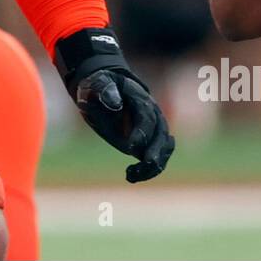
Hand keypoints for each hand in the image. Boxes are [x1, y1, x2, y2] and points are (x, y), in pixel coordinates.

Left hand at [53, 28, 174, 182]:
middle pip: (161, 135)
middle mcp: (152, 114)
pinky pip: (157, 157)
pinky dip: (149, 169)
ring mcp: (153, 129)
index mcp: (140, 99)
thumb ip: (105, 91)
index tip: (129, 148)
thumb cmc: (99, 85)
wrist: (105, 88)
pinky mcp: (148, 141)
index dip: (141, 133)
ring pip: (163, 149)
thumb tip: (115, 104)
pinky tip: (131, 176)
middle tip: (143, 166)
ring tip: (132, 176)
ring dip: (152, 165)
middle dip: (155, 152)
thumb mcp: (97, 84)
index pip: (146, 117)